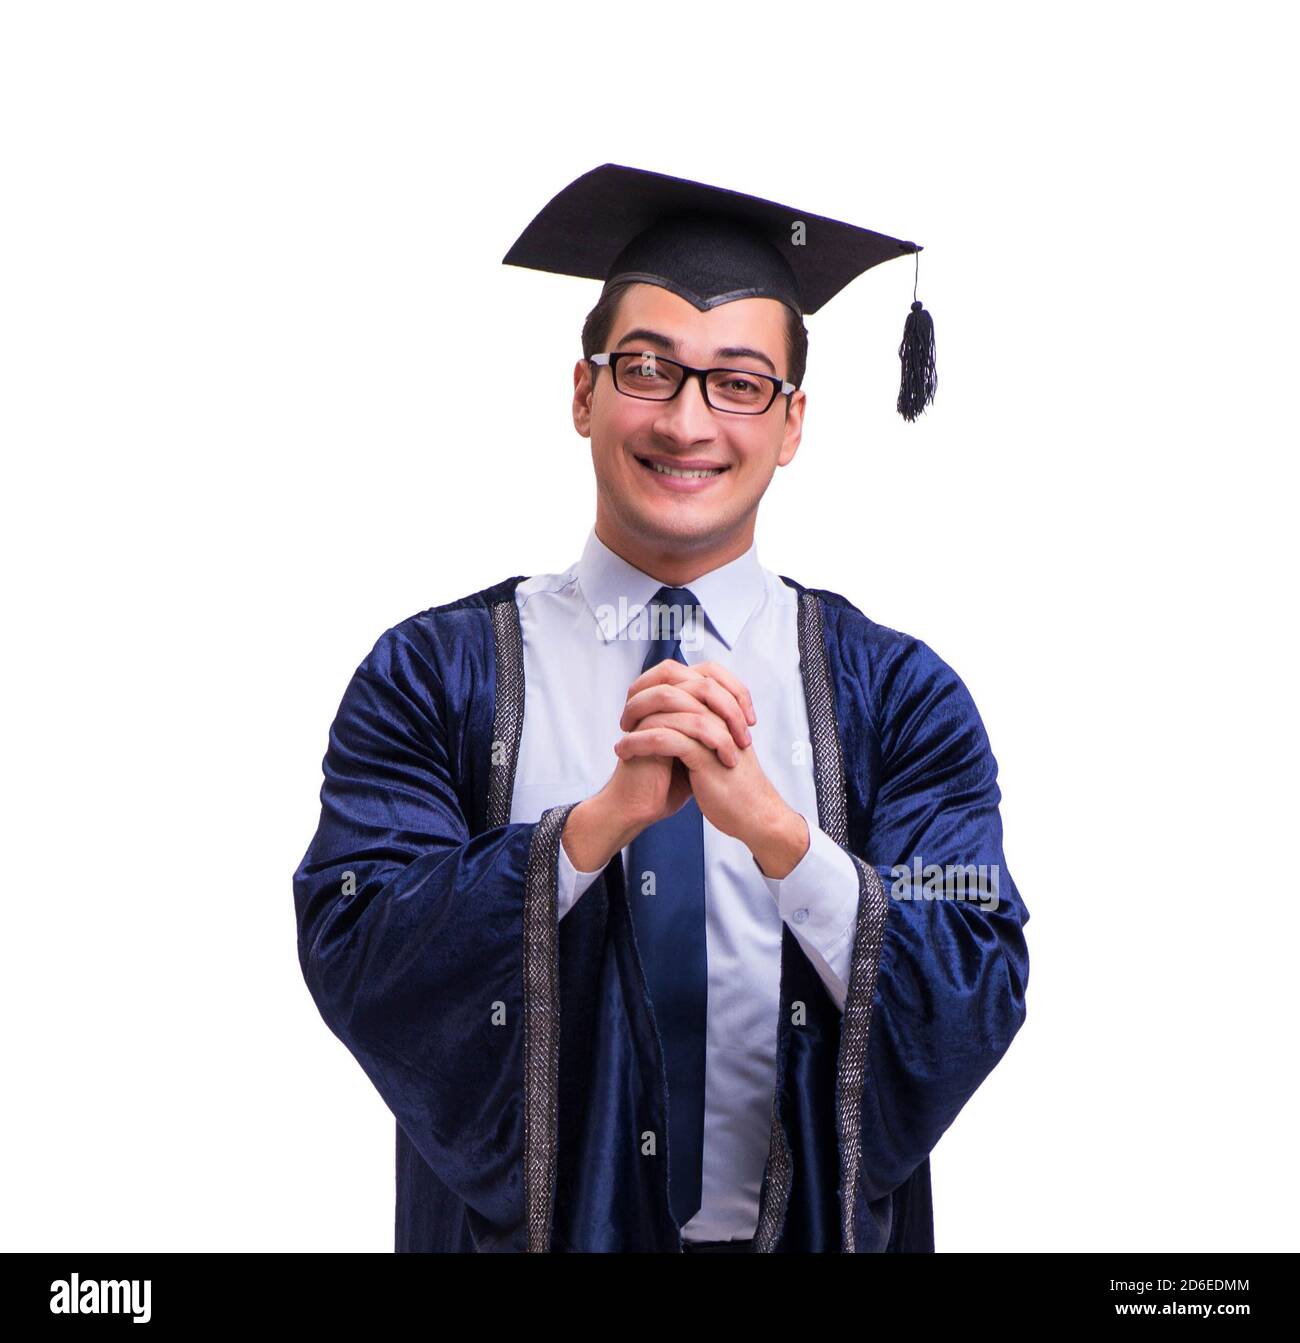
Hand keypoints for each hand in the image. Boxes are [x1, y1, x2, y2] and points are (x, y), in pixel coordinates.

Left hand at [614, 664, 808, 874]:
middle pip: (677, 686)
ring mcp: (715, 734)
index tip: (636, 705)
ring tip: (621, 737)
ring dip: (637, 721)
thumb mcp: (717, 749)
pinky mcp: (706, 757)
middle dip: (644, 699)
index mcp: (724, 710)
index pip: (690, 678)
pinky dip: (640, 742)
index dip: (658, 686)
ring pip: (669, 710)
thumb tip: (671, 718)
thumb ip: (700, 729)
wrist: (754, 816)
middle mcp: (721, 716)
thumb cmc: (733, 786)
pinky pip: (666, 740)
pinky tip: (626, 751)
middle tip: (625, 718)